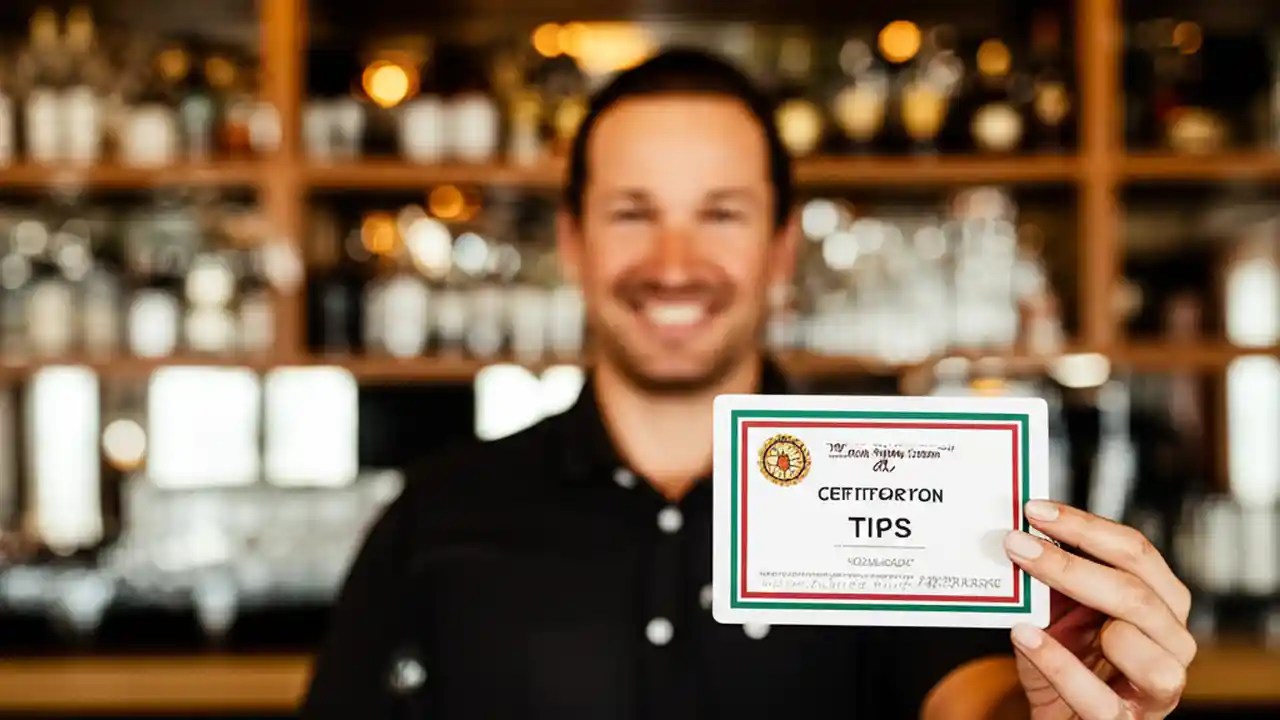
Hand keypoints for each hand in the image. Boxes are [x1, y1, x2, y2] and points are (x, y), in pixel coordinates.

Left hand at [1002, 501, 1195, 719]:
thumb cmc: (1071, 662)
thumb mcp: (1062, 613)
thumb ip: (1053, 579)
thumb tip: (1023, 536)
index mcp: (1163, 603)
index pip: (1136, 552)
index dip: (1086, 527)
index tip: (1036, 511)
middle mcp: (1172, 640)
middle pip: (1134, 590)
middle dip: (1068, 563)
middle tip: (1017, 544)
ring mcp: (1159, 686)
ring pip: (1134, 640)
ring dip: (1081, 615)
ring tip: (1033, 608)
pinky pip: (1097, 695)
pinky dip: (1057, 663)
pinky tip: (1025, 636)